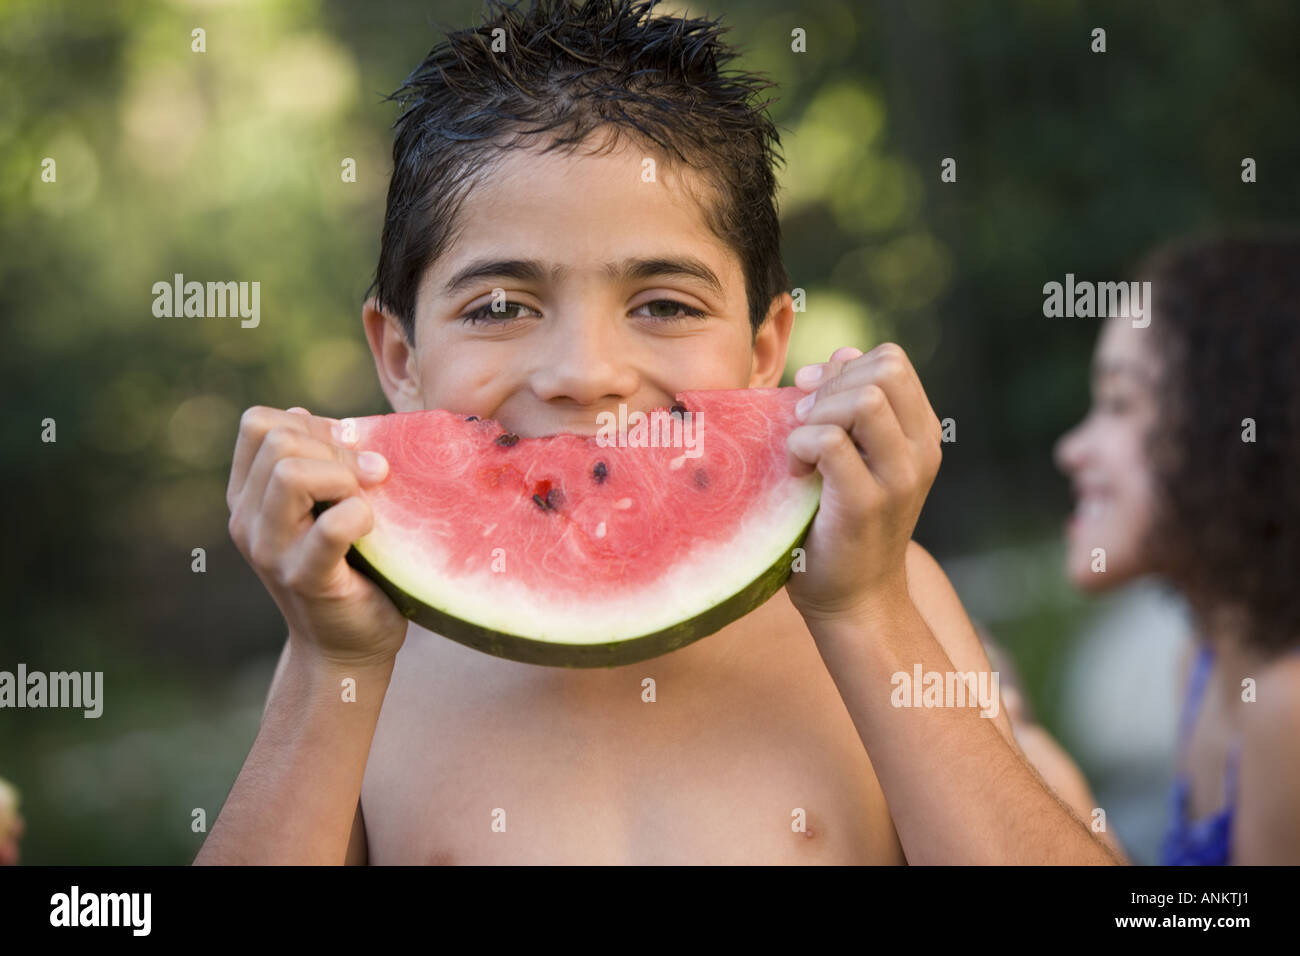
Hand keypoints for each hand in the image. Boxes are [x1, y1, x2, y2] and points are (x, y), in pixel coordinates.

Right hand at [227, 406, 408, 667]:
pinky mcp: (305, 578)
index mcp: (249, 496)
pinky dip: (361, 514)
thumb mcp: (325, 506)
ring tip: (368, 500)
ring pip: (289, 472)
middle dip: (335, 448)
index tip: (347, 453)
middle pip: (277, 440)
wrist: (348, 647)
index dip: (311, 425)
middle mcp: (246, 519)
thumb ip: (316, 463)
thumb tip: (312, 416)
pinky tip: (373, 528)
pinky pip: (331, 525)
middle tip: (371, 478)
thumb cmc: (350, 567)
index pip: (258, 423)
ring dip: (343, 476)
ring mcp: (270, 550)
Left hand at [784, 344, 942, 623]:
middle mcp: (921, 452)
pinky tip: (796, 471)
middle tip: (806, 424)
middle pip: (883, 369)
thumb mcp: (856, 456)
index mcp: (921, 434)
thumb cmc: (841, 523)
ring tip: (802, 449)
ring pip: (864, 400)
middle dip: (832, 386)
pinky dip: (800, 445)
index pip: (891, 361)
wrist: (854, 599)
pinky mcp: (865, 504)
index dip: (845, 367)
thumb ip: (850, 405)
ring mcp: (899, 479)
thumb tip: (839, 356)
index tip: (813, 398)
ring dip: (818, 415)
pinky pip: (829, 442)